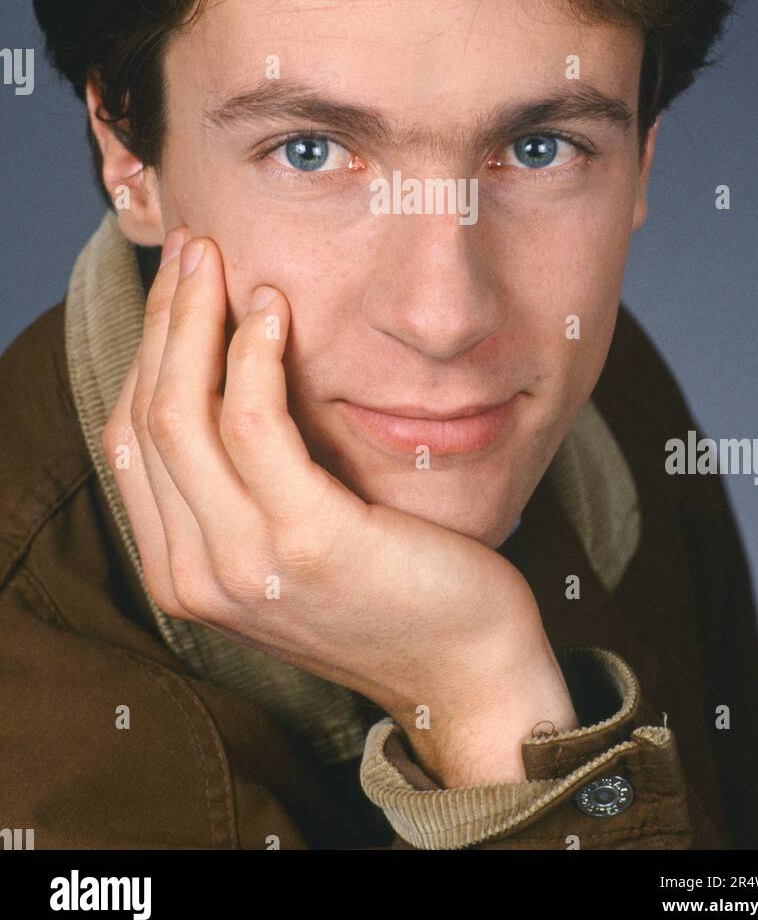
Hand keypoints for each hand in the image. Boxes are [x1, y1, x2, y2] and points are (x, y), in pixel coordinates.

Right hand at [102, 227, 577, 783]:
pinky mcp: (306, 542)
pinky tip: (276, 309)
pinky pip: (253, 425)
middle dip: (165, 318)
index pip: (130, 440)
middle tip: (193, 248)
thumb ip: (239, 485)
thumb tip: (220, 376)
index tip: (178, 283)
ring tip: (221, 259)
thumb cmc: (388, 589)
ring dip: (196, 320)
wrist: (464, 670)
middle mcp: (193, 575)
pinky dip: (253, 355)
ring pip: (184, 412)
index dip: (148, 349)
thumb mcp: (288, 540)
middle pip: (147, 415)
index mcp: (180, 572)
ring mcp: (243, 565)